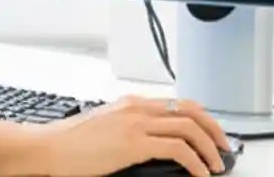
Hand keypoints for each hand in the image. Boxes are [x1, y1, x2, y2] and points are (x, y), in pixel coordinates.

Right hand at [39, 96, 230, 176]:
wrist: (49, 148)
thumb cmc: (69, 143)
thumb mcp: (104, 128)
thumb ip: (129, 129)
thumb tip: (151, 144)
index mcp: (130, 103)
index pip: (177, 103)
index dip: (201, 118)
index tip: (211, 133)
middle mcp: (137, 108)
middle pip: (190, 110)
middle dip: (214, 129)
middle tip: (224, 147)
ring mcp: (136, 123)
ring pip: (189, 127)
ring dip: (209, 147)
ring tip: (215, 165)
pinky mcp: (134, 143)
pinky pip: (178, 149)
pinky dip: (195, 162)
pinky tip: (198, 173)